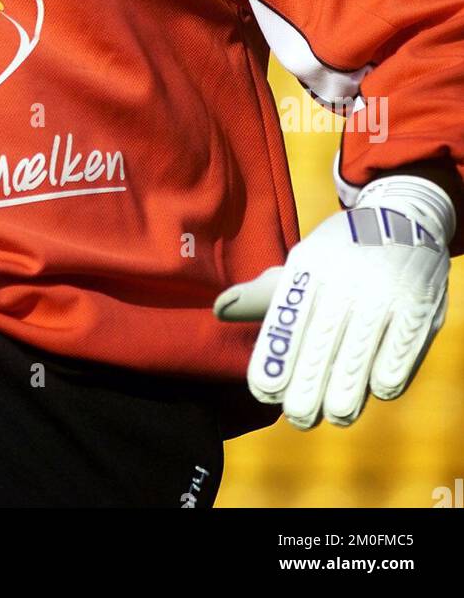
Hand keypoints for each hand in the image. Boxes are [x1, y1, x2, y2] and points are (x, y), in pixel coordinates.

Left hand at [212, 175, 454, 428]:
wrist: (406, 219)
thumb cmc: (341, 252)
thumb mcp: (304, 261)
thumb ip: (264, 293)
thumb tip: (218, 310)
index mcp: (310, 266)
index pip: (286, 319)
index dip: (274, 359)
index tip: (263, 391)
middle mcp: (345, 279)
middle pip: (320, 348)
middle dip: (307, 392)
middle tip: (299, 417)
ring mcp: (384, 295)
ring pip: (358, 363)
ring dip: (344, 398)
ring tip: (335, 414)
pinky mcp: (419, 311)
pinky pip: (397, 362)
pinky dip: (384, 382)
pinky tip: (374, 387)